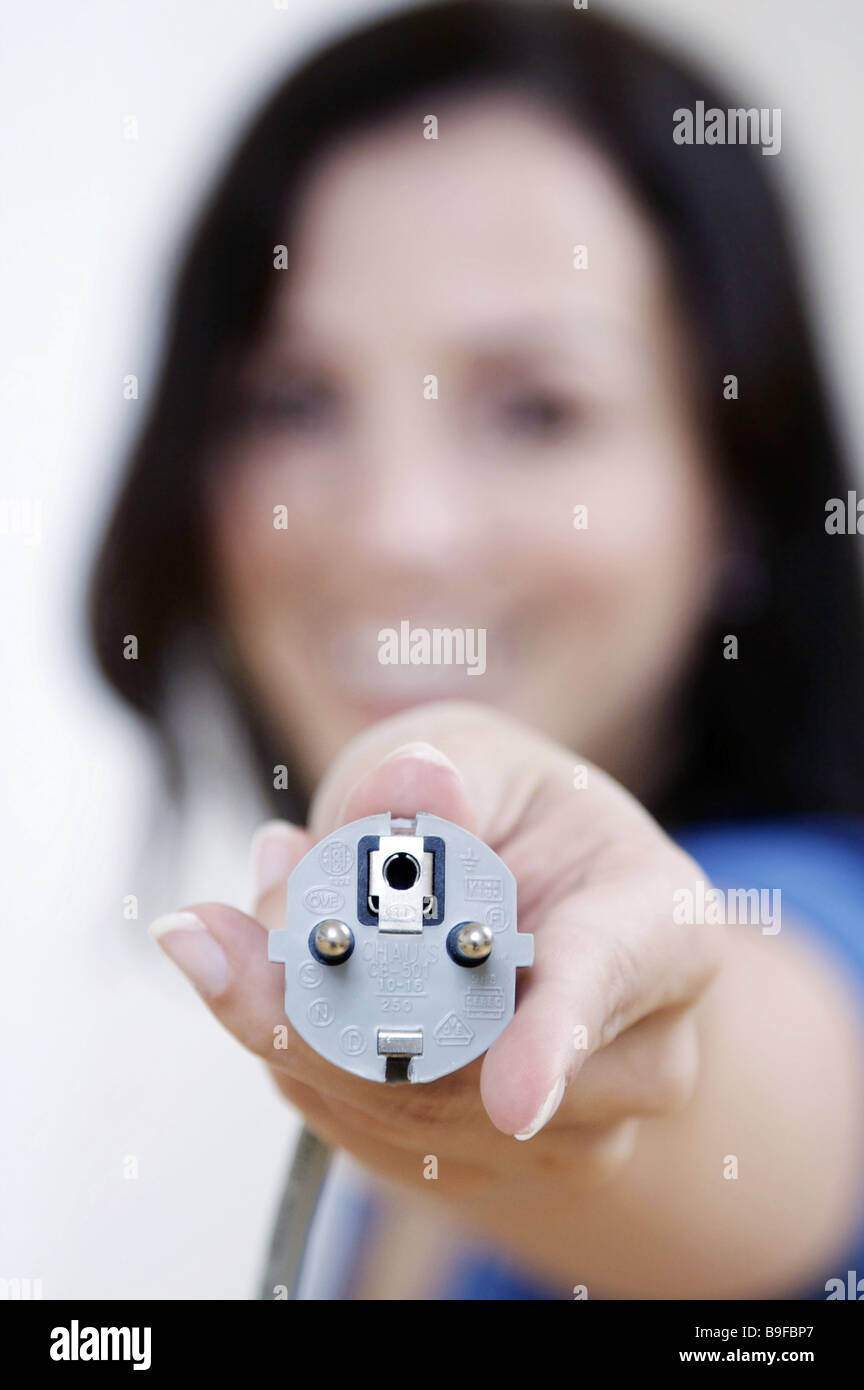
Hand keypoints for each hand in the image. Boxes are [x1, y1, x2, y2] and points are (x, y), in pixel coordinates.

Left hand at [149, 701, 723, 1199]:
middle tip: (234, 912)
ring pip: (395, 1113)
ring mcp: (568, 1130)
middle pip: (470, 1074)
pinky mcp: (483, 1168)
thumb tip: (414, 782)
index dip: (558, 1039)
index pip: (609, 982)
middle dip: (326, 1004)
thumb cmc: (507, 815)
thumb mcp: (474, 760)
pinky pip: (357, 1130)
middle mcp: (638, 1052)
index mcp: (660, 928)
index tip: (513, 1101)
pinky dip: (299, 1053)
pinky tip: (293, 974)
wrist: (523, 903)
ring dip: (294, 1018)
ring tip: (274, 899)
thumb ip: (439, 774)